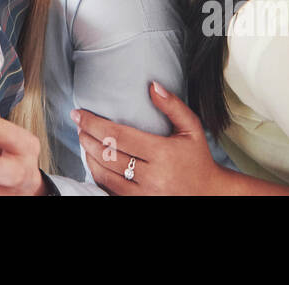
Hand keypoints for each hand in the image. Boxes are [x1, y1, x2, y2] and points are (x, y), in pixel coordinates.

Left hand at [74, 82, 222, 194]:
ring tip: (83, 140)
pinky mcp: (140, 203)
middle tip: (79, 125)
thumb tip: (153, 85)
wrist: (210, 194)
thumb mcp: (192, 128)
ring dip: (88, 156)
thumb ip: (173, 106)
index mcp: (162, 153)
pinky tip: (94, 162)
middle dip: (86, 138)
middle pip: (107, 155)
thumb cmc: (198, 158)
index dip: (94, 123)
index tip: (79, 114)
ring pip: (104, 174)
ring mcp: (144, 194)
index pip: (118, 136)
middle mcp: (151, 176)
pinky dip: (97, 175)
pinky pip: (110, 190)